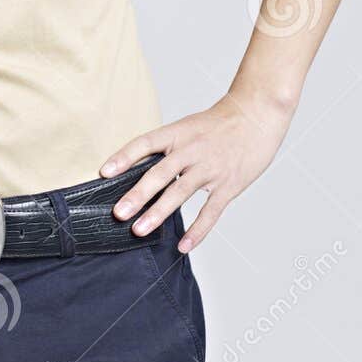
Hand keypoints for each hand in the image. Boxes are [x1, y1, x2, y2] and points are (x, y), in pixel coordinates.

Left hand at [97, 89, 296, 252]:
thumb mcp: (188, 127)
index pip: (145, 143)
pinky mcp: (229, 185)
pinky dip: (197, 231)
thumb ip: (167, 148)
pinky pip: (210, 212)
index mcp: (177, 133)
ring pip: (180, 193)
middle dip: (137, 194)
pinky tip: (183, 246)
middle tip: (119, 213)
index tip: (104, 172)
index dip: (124, 157)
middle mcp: (191, 150)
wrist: (256, 115)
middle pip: (159, 173)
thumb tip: (139, 169)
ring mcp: (210, 168)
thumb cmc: (218, 124)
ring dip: (158, 213)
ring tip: (139, 230)